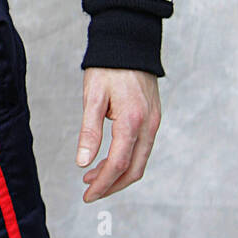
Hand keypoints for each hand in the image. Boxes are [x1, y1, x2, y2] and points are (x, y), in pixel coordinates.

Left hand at [75, 67, 160, 201]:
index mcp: (132, 120)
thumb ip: (89, 131)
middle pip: (134, 170)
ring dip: (118, 174)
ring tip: (93, 177)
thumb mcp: (92, 96)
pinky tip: (108, 158)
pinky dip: (127, 160)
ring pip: (140, 161)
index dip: (103, 183)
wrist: (129, 42)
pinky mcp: (153, 118)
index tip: (87, 194)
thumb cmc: (108, 67)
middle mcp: (149, 125)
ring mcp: (154, 122)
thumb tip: (83, 162)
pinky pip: (143, 148)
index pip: (118, 163)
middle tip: (89, 192)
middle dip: (111, 186)